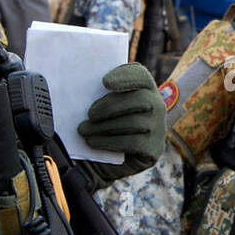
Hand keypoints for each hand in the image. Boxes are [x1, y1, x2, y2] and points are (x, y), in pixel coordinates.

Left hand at [77, 63, 165, 183]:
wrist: (109, 159)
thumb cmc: (102, 124)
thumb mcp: (101, 106)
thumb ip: (96, 94)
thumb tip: (77, 88)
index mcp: (144, 88)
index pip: (140, 75)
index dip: (125, 76)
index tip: (105, 82)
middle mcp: (156, 105)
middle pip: (139, 99)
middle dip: (111, 106)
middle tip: (90, 114)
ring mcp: (158, 128)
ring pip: (134, 123)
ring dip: (104, 126)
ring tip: (83, 130)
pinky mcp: (154, 148)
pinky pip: (133, 142)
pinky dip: (109, 142)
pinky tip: (92, 141)